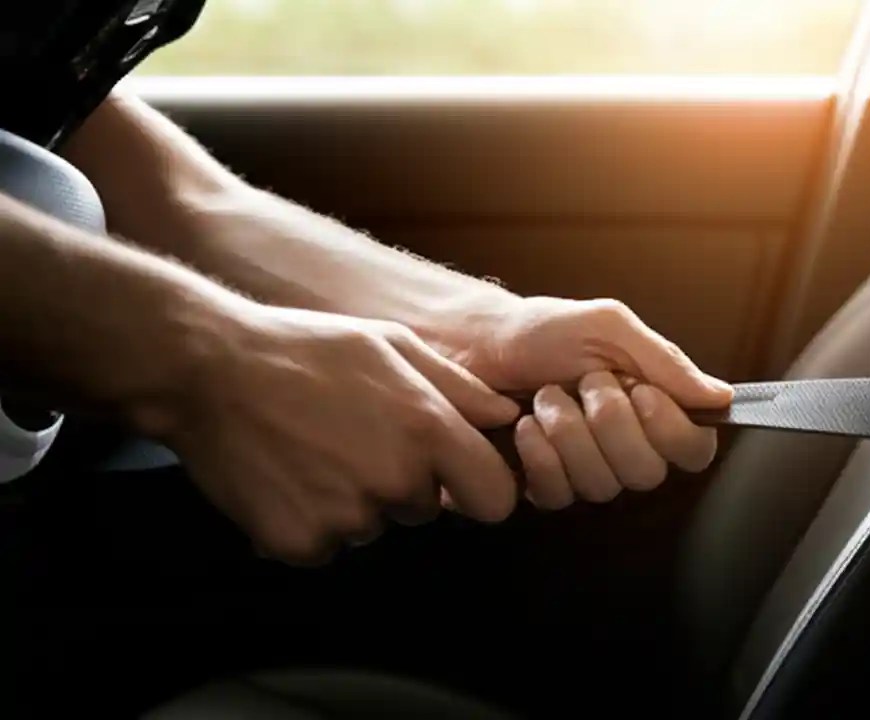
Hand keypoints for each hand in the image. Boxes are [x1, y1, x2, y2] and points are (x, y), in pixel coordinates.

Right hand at [142, 302, 519, 565]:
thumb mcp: (393, 345)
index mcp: (428, 431)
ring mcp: (345, 519)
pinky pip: (326, 544)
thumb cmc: (309, 348)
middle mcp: (394, 482)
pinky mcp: (298, 543)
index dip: (480, 488)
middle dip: (404, 482)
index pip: (495, 499)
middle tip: (356, 437)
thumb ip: (460, 387)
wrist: (209, 370)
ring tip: (315, 447)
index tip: (458, 476)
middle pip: (426, 509)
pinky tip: (287, 473)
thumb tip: (508, 418)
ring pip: (373, 525)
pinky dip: (310, 519)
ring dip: (354, 499)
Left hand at [447, 297, 732, 508]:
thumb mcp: (608, 328)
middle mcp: (625, 447)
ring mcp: (586, 471)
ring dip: (568, 432)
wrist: (476, 345)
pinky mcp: (546, 487)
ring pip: (603, 487)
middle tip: (585, 383)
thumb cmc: (543, 331)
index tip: (642, 393)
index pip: (694, 449)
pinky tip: (523, 427)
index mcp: (652, 409)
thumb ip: (664, 362)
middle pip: (648, 475)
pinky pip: (559, 496)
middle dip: (611, 425)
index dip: (673, 431)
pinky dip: (540, 456)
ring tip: (546, 396)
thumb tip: (720, 396)